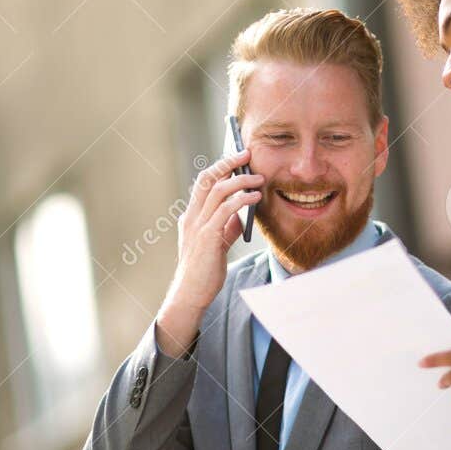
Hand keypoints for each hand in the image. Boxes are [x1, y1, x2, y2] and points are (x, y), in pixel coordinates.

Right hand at [155, 149, 262, 355]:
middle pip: (207, 178)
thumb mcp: (216, 245)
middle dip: (227, 162)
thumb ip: (226, 229)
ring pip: (217, 191)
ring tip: (259, 178)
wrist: (191, 295)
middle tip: (247, 154)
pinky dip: (242, 200)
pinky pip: (226, 211)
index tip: (238, 157)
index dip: (220, 166)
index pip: (203, 182)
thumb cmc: (203, 272)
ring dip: (240, 180)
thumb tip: (242, 218)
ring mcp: (198, 226)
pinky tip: (255, 198)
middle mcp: (191, 217)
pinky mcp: (207, 238)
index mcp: (191, 216)